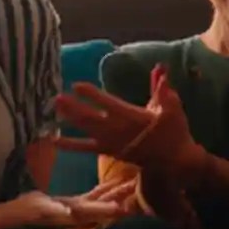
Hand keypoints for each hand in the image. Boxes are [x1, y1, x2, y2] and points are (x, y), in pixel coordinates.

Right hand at [11, 178, 135, 226]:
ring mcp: (81, 207)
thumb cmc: (30, 212)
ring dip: (118, 191)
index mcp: (78, 214)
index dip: (117, 206)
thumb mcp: (43, 210)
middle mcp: (84, 212)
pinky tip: (115, 180)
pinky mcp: (77, 202)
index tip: (133, 201)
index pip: (101, 210)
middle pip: (108, 203)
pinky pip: (96, 194)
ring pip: (104, 198)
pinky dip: (106, 187)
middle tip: (140, 184)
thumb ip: (56, 211)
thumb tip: (69, 212)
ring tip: (134, 180)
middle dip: (124, 195)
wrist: (21, 213)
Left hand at [54, 66, 206, 180]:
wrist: (175, 160)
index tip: (77, 85)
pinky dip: (70, 145)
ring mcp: (112, 142)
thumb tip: (160, 69)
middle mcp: (118, 130)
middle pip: (91, 118)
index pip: (108, 103)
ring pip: (86, 130)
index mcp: (133, 117)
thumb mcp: (173, 108)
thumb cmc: (174, 131)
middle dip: (73, 108)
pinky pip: (86, 148)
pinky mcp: (109, 151)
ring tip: (54, 109)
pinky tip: (54, 141)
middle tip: (56, 98)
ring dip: (70, 120)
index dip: (92, 95)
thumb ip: (163, 89)